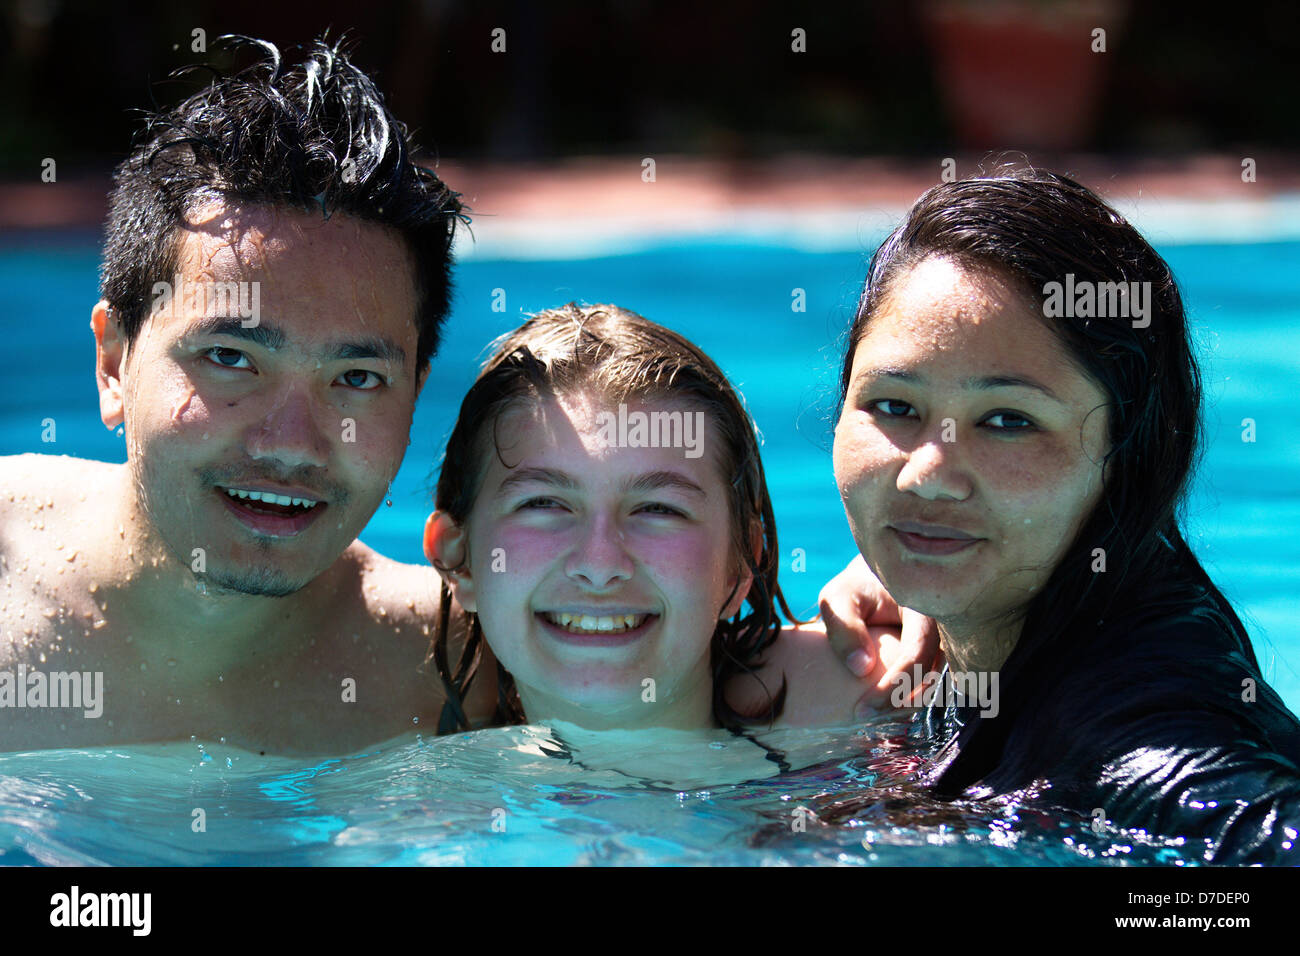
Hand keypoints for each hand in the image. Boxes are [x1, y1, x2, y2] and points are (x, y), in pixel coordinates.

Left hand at [818, 554, 941, 714]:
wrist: (872, 585)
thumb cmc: (853, 591)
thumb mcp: (839, 599)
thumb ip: (845, 628)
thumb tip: (862, 669)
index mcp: (924, 608)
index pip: (918, 653)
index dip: (895, 685)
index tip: (863, 708)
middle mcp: (943, 629)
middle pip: (931, 676)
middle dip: (899, 703)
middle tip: (864, 717)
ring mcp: (943, 645)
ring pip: (931, 684)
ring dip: (903, 705)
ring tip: (869, 715)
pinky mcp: (936, 657)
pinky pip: (926, 684)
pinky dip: (905, 699)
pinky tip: (879, 707)